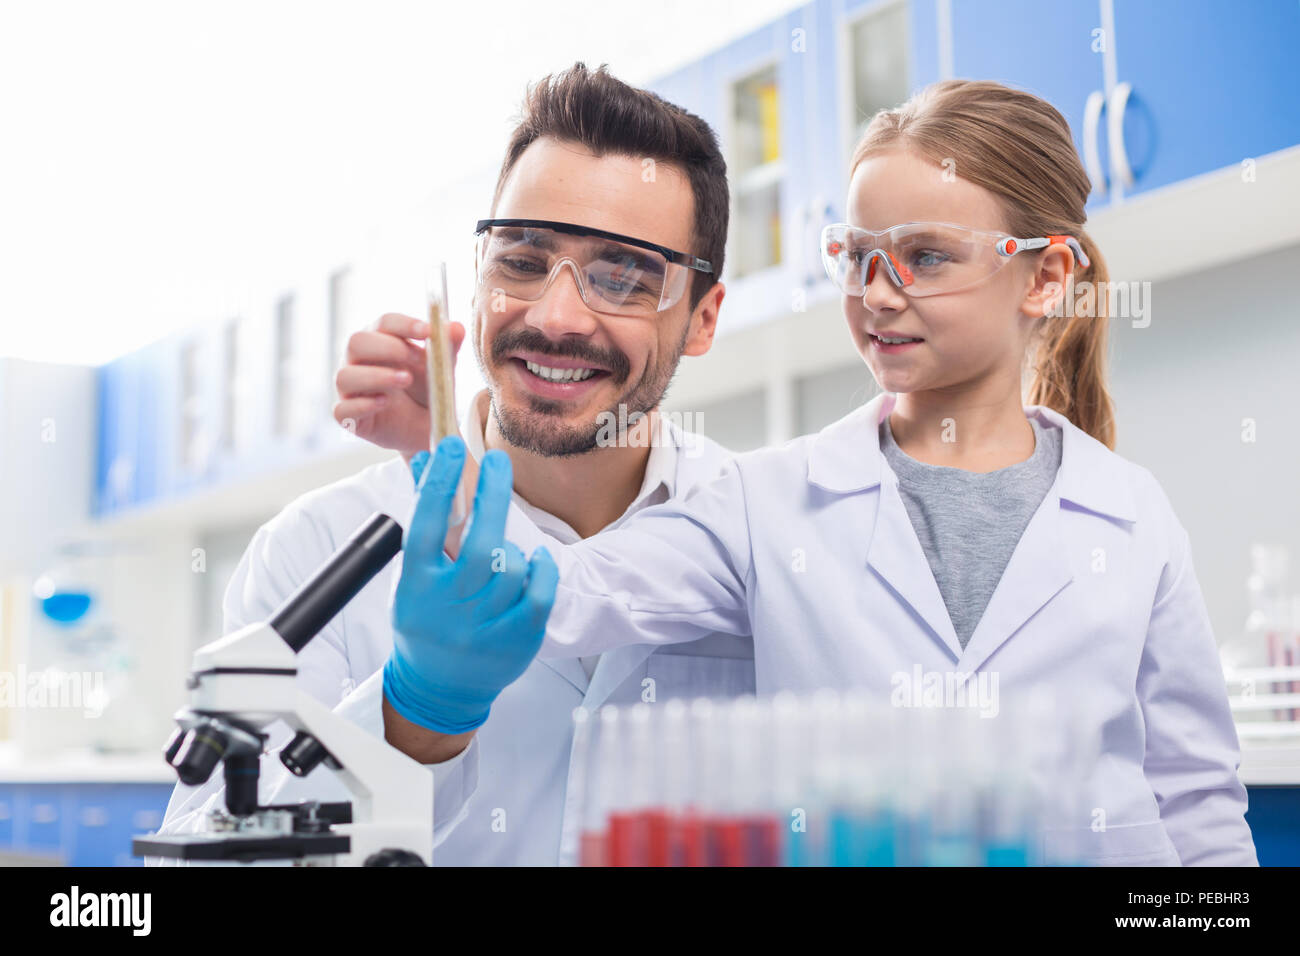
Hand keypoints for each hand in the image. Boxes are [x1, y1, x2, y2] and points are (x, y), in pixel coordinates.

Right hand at [332, 312, 465, 458]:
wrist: (425, 429)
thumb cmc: (427, 390)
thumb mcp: (441, 369)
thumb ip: (447, 348)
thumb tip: (457, 328)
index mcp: (380, 340)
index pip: (384, 323)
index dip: (405, 325)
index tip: (428, 332)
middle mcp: (358, 361)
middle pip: (357, 342)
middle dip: (389, 347)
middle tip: (419, 359)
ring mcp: (349, 389)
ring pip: (345, 376)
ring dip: (377, 376)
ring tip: (406, 380)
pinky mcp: (348, 417)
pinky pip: (343, 409)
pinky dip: (363, 405)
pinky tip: (385, 402)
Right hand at [384, 436, 556, 733]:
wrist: (438, 687)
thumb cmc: (426, 618)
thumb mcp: (413, 573)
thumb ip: (425, 519)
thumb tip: (428, 460)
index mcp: (416, 587)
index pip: (426, 527)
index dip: (439, 484)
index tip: (452, 446)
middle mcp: (447, 609)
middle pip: (479, 545)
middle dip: (492, 496)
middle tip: (499, 461)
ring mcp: (482, 629)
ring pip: (510, 567)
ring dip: (512, 546)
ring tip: (507, 546)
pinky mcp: (516, 642)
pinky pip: (539, 594)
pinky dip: (541, 570)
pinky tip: (535, 560)